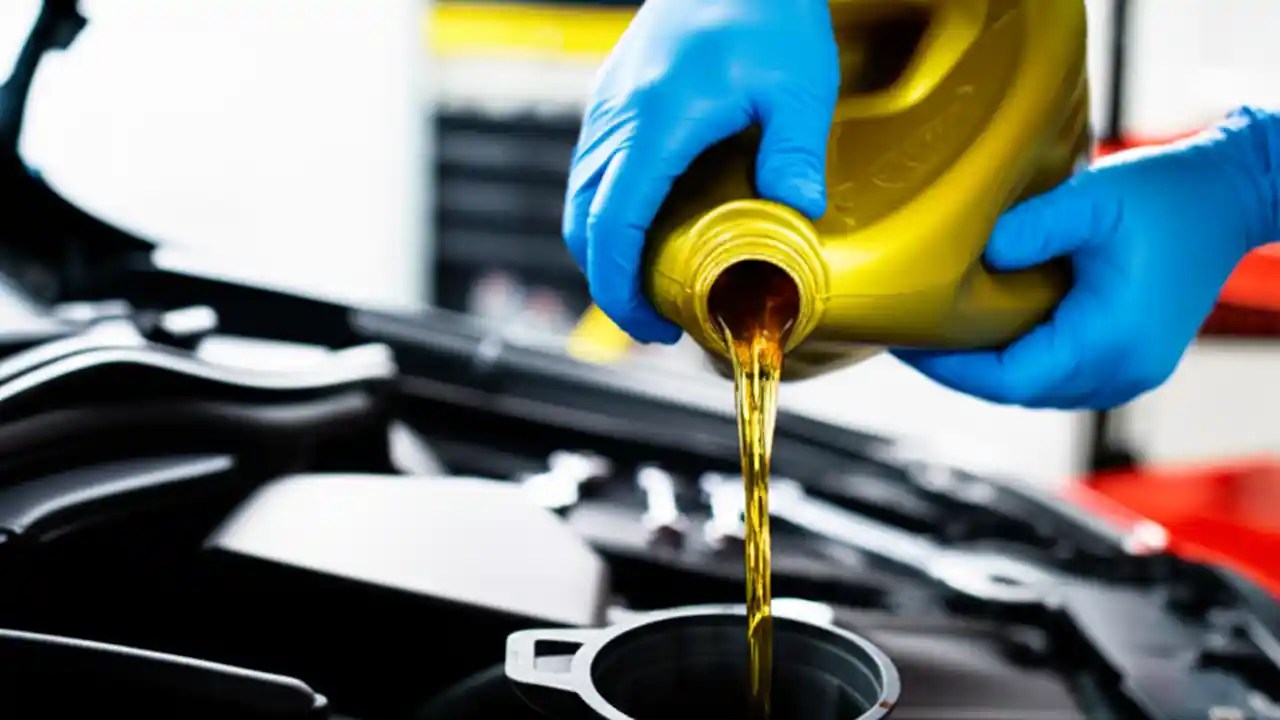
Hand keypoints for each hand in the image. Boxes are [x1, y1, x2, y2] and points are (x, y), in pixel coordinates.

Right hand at [563, 0, 838, 342]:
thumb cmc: (763, 6)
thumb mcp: (798, 83)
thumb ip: (794, 152)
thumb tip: (799, 213)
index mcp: (655, 123)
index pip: (613, 226)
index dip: (621, 289)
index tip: (651, 327)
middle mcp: (618, 119)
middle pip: (583, 224)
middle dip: (609, 283)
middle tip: (655, 322)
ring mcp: (609, 108)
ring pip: (582, 199)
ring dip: (606, 250)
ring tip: (654, 284)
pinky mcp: (615, 100)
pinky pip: (594, 171)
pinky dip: (609, 214)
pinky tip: (652, 228)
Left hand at [896, 108, 1279, 409]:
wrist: (1231, 196)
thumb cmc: (1169, 195)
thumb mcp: (1094, 197)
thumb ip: (1035, 227)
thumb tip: (982, 256)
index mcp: (1109, 340)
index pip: (1009, 380)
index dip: (951, 369)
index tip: (909, 343)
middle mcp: (1122, 371)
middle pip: (1018, 392)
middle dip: (961, 371)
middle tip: (912, 336)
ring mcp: (1130, 373)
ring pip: (1039, 390)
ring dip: (991, 370)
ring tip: (942, 336)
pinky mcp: (1132, 362)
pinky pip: (1062, 378)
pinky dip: (1023, 361)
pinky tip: (992, 332)